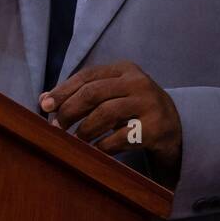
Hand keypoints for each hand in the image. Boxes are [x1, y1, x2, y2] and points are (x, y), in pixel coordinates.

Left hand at [39, 61, 182, 184]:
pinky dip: (102, 145)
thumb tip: (44, 100)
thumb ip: (83, 93)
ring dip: (84, 130)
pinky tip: (95, 150)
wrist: (175, 127)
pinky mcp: (154, 128)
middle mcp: (137, 82)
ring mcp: (148, 104)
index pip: (87, 76)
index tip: (45, 105)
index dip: (63, 90)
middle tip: (56, 127)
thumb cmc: (135, 108)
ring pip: (106, 114)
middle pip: (93, 93)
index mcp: (124, 69)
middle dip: (69, 111)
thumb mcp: (114, 93)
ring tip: (74, 141)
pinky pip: (120, 137)